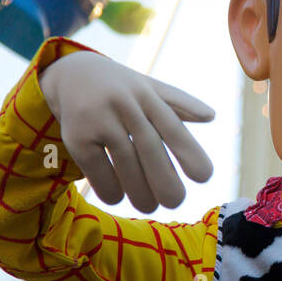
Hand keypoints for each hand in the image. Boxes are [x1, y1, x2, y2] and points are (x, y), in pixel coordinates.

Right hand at [39, 50, 214, 211]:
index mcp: (147, 94)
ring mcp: (99, 118)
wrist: (70, 73)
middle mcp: (125, 103)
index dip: (189, 152)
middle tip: (176, 202)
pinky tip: (118, 197)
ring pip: (124, 161)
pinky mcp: (76, 135)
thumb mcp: (149, 88)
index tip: (205, 177)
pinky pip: (97, 168)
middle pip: (149, 147)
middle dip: (164, 179)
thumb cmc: (121, 88)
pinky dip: (109, 187)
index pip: (172, 126)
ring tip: (149, 207)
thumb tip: (211, 115)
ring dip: (138, 190)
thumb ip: (178, 104)